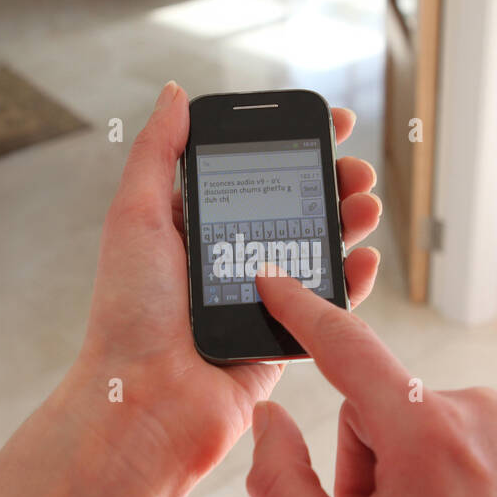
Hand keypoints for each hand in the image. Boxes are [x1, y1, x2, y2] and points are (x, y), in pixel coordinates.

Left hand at [69, 82, 382, 496]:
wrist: (145, 402)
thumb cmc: (130, 315)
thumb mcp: (136, 217)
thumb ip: (157, 153)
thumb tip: (176, 93)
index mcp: (192, 229)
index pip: (252, 173)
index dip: (292, 146)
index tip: (330, 124)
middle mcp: (227, 260)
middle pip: (293, 208)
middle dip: (331, 182)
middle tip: (357, 170)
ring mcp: (258, 301)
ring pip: (315, 252)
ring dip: (348, 224)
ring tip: (367, 205)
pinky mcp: (280, 342)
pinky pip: (325, 307)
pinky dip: (351, 283)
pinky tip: (366, 259)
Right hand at [246, 273, 496, 496]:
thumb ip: (282, 481)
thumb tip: (269, 422)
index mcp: (427, 433)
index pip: (347, 348)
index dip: (301, 311)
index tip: (273, 282)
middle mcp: (479, 413)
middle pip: (376, 409)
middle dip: (363, 467)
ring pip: (417, 425)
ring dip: (402, 475)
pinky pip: (458, 438)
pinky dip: (441, 476)